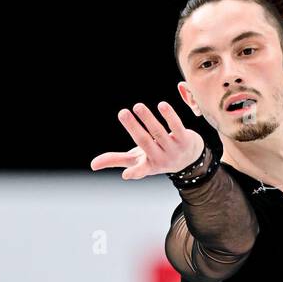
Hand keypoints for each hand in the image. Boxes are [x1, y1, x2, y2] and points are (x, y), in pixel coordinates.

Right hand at [90, 101, 205, 178]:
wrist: (189, 159)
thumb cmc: (156, 156)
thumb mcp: (137, 160)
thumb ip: (115, 160)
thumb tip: (92, 165)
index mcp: (147, 165)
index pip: (139, 170)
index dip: (133, 173)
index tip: (126, 176)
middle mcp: (161, 158)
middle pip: (145, 142)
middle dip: (133, 128)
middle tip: (122, 113)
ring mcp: (174, 149)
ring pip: (159, 132)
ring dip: (148, 119)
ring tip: (138, 106)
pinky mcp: (185, 139)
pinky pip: (177, 126)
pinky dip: (169, 116)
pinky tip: (162, 105)